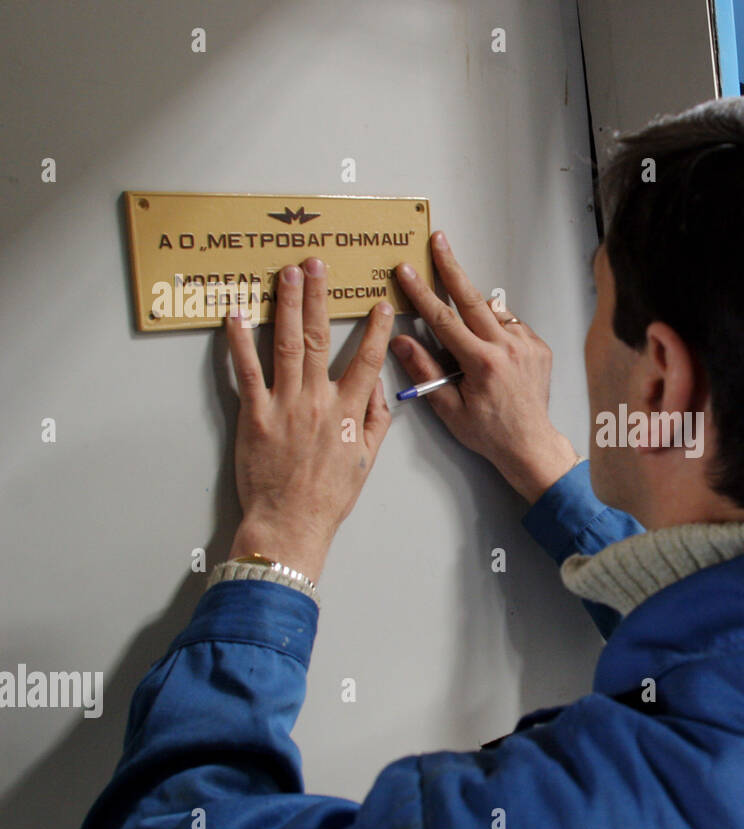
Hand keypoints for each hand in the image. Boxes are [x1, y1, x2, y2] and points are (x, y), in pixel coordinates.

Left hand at [225, 258, 394, 581]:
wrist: (291, 522)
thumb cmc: (328, 497)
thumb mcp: (365, 460)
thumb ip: (375, 421)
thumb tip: (377, 389)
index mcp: (348, 412)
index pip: (368, 360)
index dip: (376, 329)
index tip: (379, 304)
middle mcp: (318, 401)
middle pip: (320, 338)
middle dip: (318, 297)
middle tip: (315, 265)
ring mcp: (284, 405)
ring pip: (286, 344)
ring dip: (286, 305)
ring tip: (285, 275)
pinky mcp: (254, 415)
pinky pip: (246, 371)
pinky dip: (240, 342)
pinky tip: (237, 316)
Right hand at [389, 232, 577, 503]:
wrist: (530, 442)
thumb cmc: (488, 431)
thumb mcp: (448, 408)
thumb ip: (424, 371)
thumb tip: (400, 341)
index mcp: (483, 363)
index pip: (444, 319)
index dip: (422, 293)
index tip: (407, 271)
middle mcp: (508, 348)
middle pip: (473, 298)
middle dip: (452, 267)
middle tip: (439, 241)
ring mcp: (527, 344)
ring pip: (494, 311)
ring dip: (475, 307)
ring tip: (466, 328)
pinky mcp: (539, 346)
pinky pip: (511, 324)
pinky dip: (497, 327)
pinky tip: (490, 345)